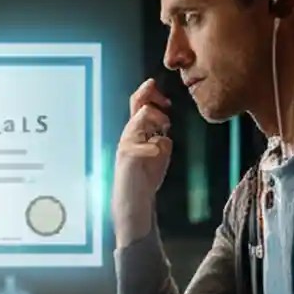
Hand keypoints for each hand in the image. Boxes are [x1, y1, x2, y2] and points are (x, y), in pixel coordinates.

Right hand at [113, 78, 172, 246]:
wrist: (134, 200)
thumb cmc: (146, 177)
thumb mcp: (160, 154)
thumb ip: (162, 140)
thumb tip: (165, 134)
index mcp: (137, 132)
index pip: (140, 104)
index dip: (152, 95)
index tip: (168, 102)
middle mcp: (129, 134)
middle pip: (136, 102)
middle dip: (149, 93)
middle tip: (165, 100)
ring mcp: (126, 144)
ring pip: (141, 118)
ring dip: (157, 119)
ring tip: (165, 129)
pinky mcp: (127, 156)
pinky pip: (145, 144)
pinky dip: (155, 148)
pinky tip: (156, 157)